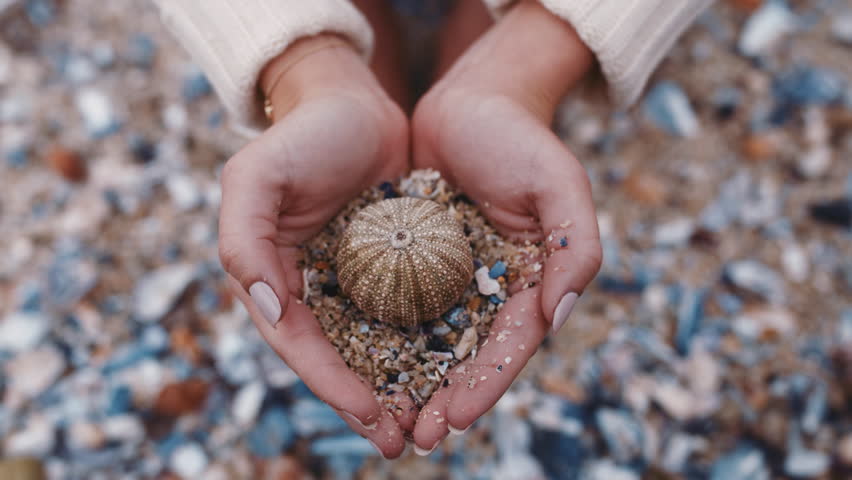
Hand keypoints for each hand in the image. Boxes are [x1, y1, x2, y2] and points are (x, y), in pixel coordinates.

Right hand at [218, 36, 408, 457]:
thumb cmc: (301, 137)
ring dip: (398, 388)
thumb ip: (245, 242)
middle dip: (367, 404)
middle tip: (401, 443)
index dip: (330, 383)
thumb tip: (271, 309)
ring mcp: (352, 282)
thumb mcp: (256, 178)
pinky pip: (407, 315)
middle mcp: (311, 289)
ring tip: (428, 426)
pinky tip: (450, 373)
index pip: (300, 344)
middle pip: (338, 360)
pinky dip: (423, 347)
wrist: (352, 103)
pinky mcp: (391, 269)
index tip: (368, 415)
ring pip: (375, 348)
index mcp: (273, 279)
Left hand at [409, 1, 602, 452]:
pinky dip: (377, 337)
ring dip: (407, 383)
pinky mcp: (408, 261)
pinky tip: (356, 365)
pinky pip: (391, 305)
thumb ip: (574, 247)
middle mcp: (486, 290)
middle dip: (442, 400)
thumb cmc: (521, 139)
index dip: (486, 385)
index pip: (510, 345)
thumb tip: (558, 315)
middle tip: (414, 438)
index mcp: (529, 283)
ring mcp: (446, 278)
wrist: (469, 102)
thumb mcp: (559, 183)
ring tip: (384, 422)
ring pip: (425, 341)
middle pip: (464, 356)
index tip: (458, 419)